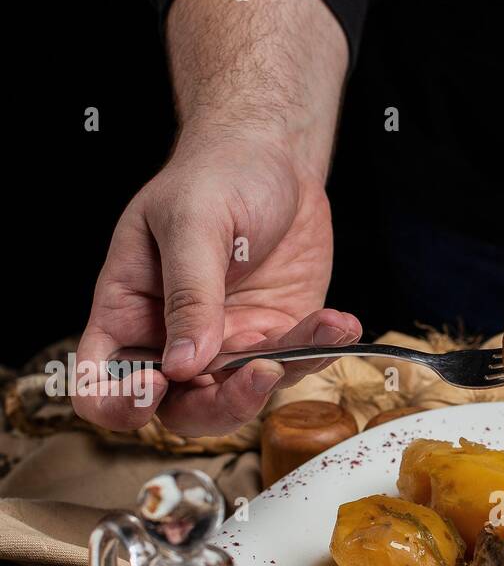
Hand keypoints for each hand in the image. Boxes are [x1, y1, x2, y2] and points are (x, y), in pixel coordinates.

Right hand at [73, 127, 359, 435]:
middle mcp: (174, 340)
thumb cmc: (215, 174)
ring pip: (240, 399)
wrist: (274, 157)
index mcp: (128, 312)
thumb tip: (185, 364)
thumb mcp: (193, 221)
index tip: (158, 383)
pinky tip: (340, 323)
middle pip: (180, 409)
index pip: (101, 383)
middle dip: (217, 407)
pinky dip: (320, 350)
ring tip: (311, 332)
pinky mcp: (277, 338)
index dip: (122, 404)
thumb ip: (188, 293)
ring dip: (277, 380)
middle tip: (254, 373)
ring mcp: (227, 345)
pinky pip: (296, 364)